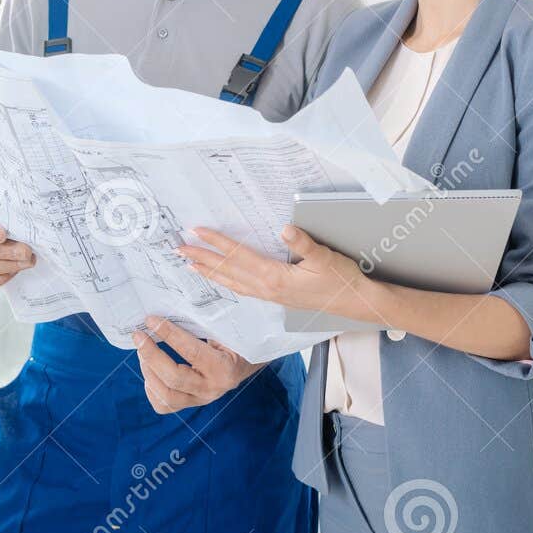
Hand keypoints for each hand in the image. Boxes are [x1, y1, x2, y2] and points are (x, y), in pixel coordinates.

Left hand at [132, 316, 261, 414]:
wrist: (248, 361)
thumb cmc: (236, 339)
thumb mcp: (226, 328)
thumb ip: (205, 322)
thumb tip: (170, 309)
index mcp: (225, 368)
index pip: (191, 352)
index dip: (169, 334)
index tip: (151, 320)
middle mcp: (213, 388)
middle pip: (173, 378)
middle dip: (151, 355)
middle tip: (138, 336)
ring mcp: (201, 399)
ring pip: (166, 397)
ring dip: (149, 373)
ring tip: (142, 352)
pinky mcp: (191, 403)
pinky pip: (164, 405)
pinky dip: (152, 389)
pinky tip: (150, 371)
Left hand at [176, 225, 386, 324]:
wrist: (354, 303)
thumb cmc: (341, 280)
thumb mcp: (325, 258)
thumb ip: (304, 243)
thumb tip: (284, 229)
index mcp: (275, 277)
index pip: (239, 256)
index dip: (217, 243)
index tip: (197, 232)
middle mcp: (267, 289)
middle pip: (228, 272)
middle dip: (202, 260)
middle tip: (178, 250)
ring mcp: (270, 296)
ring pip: (232, 283)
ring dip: (210, 273)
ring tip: (190, 266)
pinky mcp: (276, 299)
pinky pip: (243, 290)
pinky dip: (227, 283)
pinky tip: (222, 280)